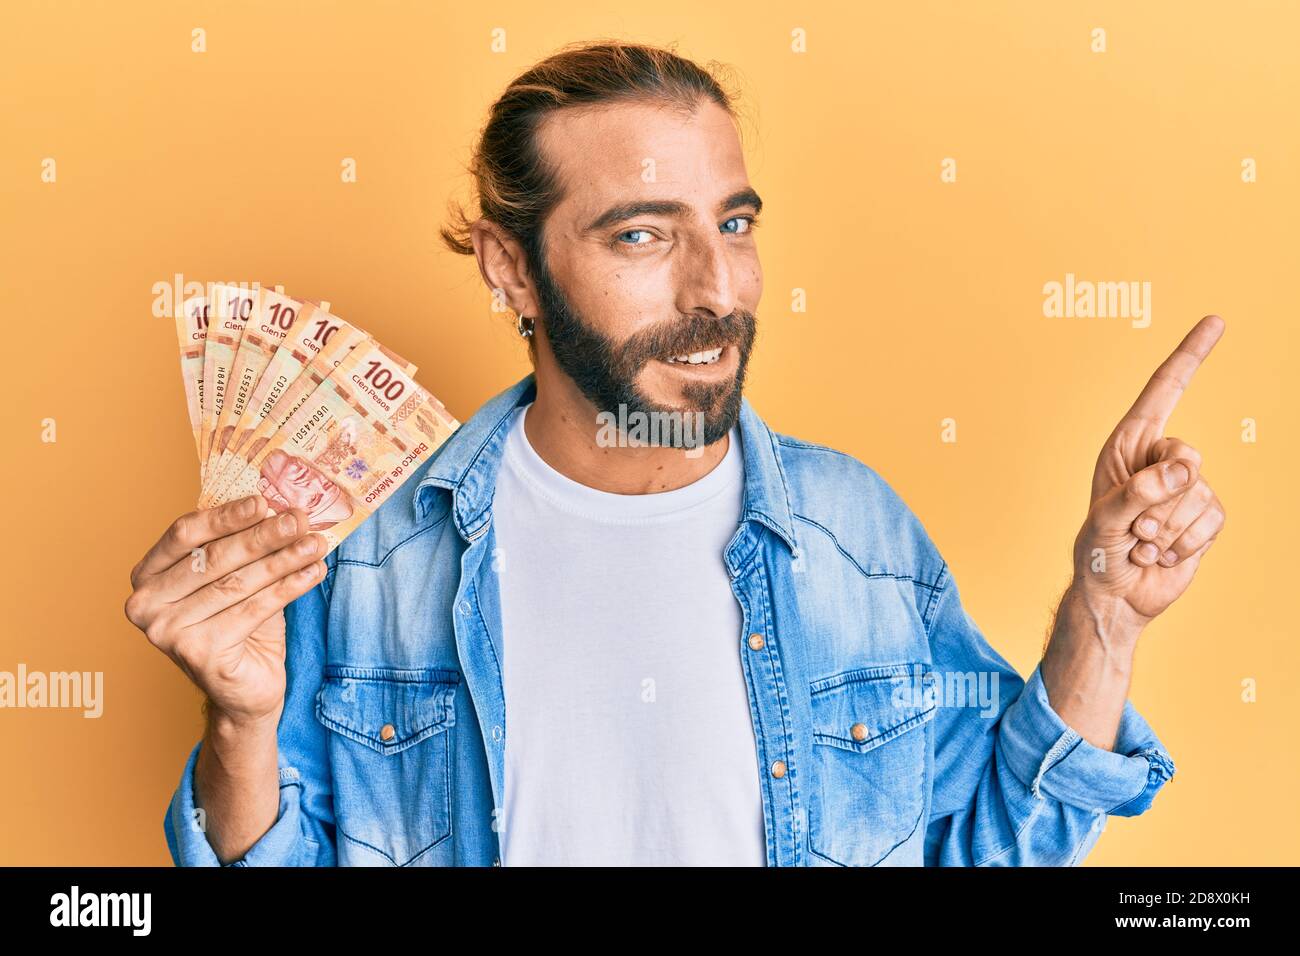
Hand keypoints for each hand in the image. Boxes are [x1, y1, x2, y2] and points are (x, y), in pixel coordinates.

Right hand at [124, 494, 326, 725]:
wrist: (247, 690)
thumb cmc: (241, 626)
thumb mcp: (237, 577)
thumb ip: (244, 544)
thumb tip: (281, 506)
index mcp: (147, 575)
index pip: (185, 534)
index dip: (226, 516)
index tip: (264, 501)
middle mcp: (145, 604)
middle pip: (214, 558)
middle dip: (263, 535)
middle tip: (300, 519)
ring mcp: (167, 631)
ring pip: (237, 583)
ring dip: (282, 559)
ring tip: (316, 544)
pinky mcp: (197, 652)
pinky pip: (252, 610)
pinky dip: (288, 588)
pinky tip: (313, 573)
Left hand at [1071, 315, 1226, 628]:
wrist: (1115, 596)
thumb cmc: (1097, 554)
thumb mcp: (1104, 521)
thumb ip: (1138, 492)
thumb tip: (1182, 471)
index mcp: (1127, 446)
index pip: (1164, 391)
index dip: (1190, 355)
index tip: (1216, 320)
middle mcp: (1158, 460)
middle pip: (1187, 455)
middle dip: (1159, 498)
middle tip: (1132, 526)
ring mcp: (1184, 488)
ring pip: (1199, 494)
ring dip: (1166, 528)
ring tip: (1141, 543)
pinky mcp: (1203, 517)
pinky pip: (1213, 519)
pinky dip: (1185, 543)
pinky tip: (1159, 554)